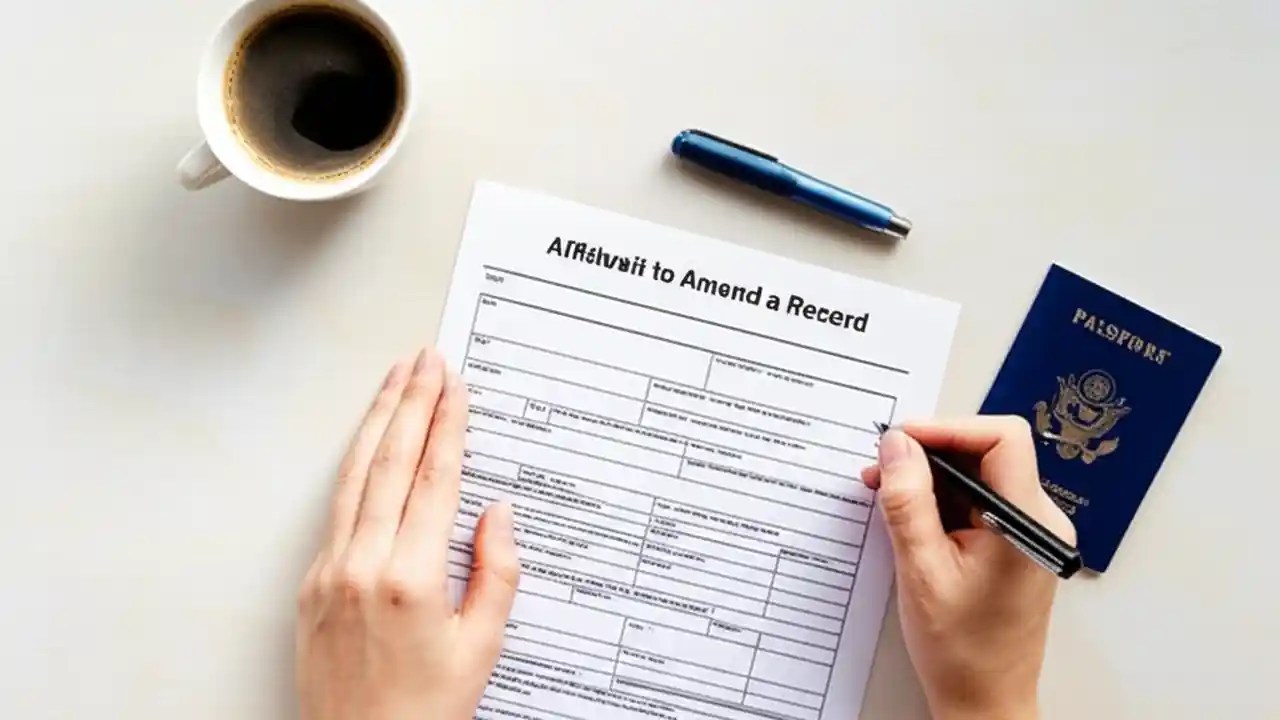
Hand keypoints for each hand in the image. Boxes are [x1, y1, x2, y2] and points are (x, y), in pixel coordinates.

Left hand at [296, 349, 519, 719]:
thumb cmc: (423, 713)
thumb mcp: (482, 647)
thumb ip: (496, 573)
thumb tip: (495, 514)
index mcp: (410, 580)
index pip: (433, 479)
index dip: (446, 425)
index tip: (454, 386)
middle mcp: (362, 567)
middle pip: (389, 463)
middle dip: (410, 403)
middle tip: (425, 361)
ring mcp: (330, 572)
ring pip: (354, 477)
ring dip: (377, 421)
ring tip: (393, 381)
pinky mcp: (313, 584)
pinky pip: (337, 507)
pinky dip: (356, 464)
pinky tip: (368, 444)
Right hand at [861, 417, 1074, 719]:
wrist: (984, 700)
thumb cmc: (962, 651)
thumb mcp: (922, 570)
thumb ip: (907, 502)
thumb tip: (895, 447)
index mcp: (1028, 523)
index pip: (1002, 439)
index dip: (948, 429)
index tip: (902, 439)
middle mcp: (1038, 521)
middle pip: (988, 452)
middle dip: (931, 452)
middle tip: (882, 467)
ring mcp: (1026, 531)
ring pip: (978, 474)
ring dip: (930, 477)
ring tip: (885, 493)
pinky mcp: (1011, 541)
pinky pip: (976, 500)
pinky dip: (940, 499)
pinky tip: (907, 514)